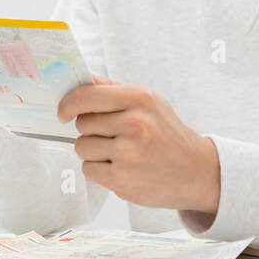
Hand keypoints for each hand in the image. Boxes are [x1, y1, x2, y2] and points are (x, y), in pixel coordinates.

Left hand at [56, 74, 220, 213]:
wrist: (196, 171)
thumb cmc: (166, 133)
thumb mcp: (148, 102)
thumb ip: (112, 89)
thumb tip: (79, 78)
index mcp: (140, 98)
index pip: (86, 95)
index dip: (68, 104)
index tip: (63, 112)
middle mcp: (135, 123)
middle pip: (82, 123)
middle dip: (90, 130)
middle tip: (112, 135)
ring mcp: (128, 153)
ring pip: (82, 147)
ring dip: (93, 151)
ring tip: (118, 153)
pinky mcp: (122, 180)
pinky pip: (88, 169)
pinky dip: (99, 170)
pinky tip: (121, 168)